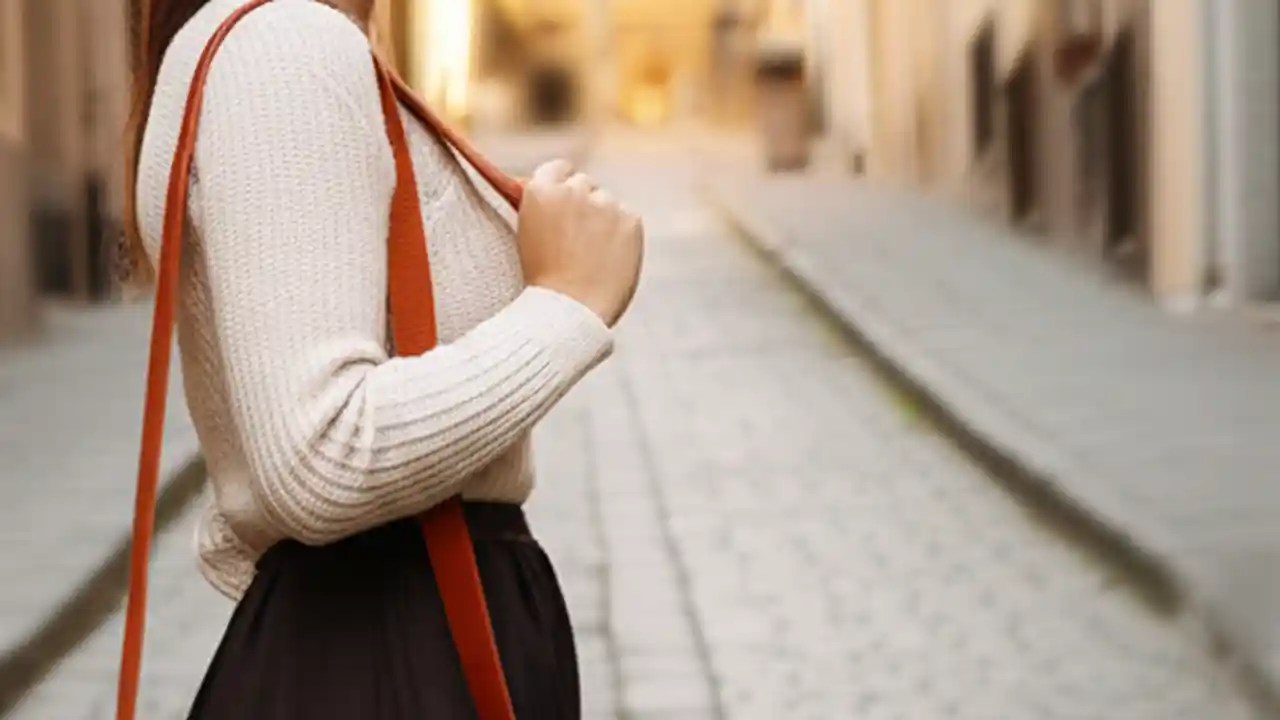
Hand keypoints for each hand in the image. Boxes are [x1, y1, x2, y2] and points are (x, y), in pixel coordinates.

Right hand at [516, 159, 643, 326]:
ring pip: (607, 202)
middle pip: (584, 184)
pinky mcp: (630, 219)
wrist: (569, 310)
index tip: (564, 202)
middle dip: (583, 202)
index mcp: (541, 190)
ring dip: (603, 219)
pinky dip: (622, 235)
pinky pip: (627, 219)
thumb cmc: (542, 283)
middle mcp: (574, 189)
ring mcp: (604, 203)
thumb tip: (556, 198)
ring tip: (593, 255)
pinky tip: (609, 259)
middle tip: (578, 236)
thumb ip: (543, 210)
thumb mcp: (526, 237)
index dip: (562, 185)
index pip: (558, 169)